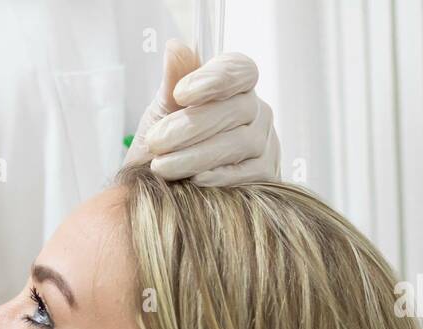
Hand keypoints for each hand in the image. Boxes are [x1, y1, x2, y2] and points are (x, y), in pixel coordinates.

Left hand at [124, 39, 279, 186]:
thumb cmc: (167, 144)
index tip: (180, 94)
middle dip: (191, 126)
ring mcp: (264, 142)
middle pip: (236, 109)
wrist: (164, 190)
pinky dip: (219, 176)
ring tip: (162, 166)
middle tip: (156, 141)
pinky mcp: (266, 175)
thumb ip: (172, 81)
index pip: (239, 69)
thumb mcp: (162, 112)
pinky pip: (248, 173)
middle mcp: (255, 110)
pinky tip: (195, 179)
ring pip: (239, 143)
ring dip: (197, 155)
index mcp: (234, 86)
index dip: (214, 79)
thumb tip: (175, 46)